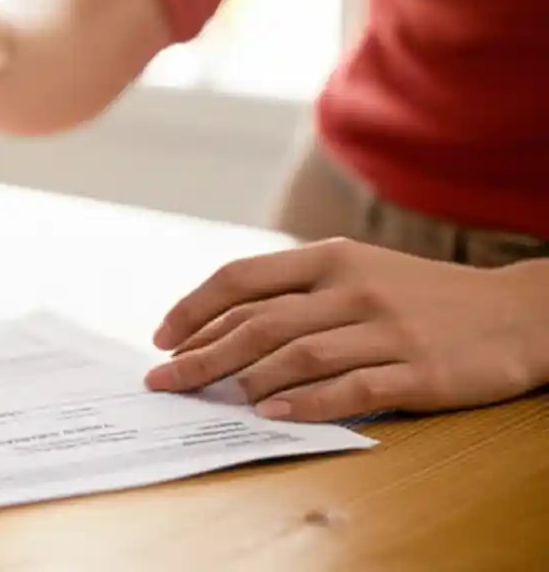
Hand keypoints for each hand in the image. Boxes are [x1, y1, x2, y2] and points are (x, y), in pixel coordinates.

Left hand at [143, 238, 548, 421]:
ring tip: (213, 399)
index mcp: (331, 258)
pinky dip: (306, 404)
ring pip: (297, 355)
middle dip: (201, 354)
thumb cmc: (420, 297)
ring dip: (245, 380)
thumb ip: (296, 294)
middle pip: (258, 322)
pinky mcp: (419, 371)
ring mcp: (387, 329)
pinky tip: (270, 416)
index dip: (194, 308)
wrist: (519, 314)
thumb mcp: (357, 274)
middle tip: (163, 381)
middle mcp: (353, 288)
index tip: (161, 338)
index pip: (243, 278)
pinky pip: (351, 390)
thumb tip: (219, 328)